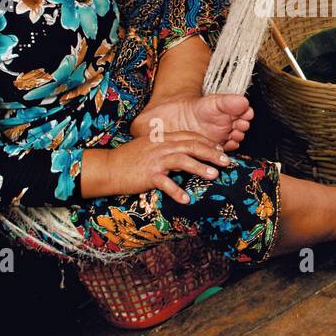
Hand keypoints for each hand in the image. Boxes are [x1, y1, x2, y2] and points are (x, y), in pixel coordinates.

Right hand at [96, 132, 230, 203]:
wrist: (108, 167)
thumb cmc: (131, 159)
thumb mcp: (151, 147)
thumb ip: (168, 147)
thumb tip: (187, 154)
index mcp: (164, 138)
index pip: (191, 136)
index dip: (208, 143)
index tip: (221, 151)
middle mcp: (162, 146)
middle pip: (192, 146)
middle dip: (211, 153)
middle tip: (227, 162)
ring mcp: (155, 160)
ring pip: (182, 160)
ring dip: (200, 168)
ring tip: (214, 176)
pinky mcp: (149, 175)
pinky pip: (166, 183)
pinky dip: (177, 191)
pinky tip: (187, 199)